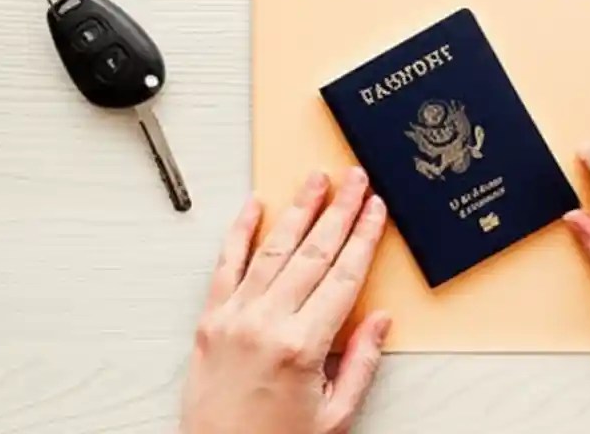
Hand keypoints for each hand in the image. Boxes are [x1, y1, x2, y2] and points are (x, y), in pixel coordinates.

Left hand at [180, 168, 390, 433]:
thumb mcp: (334, 415)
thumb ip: (360, 363)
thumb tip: (380, 320)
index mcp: (303, 346)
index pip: (344, 276)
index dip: (364, 238)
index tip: (377, 210)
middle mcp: (266, 324)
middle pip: (313, 253)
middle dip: (339, 211)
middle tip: (355, 179)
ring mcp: (234, 319)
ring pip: (273, 250)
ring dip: (298, 210)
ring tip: (315, 181)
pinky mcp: (210, 322)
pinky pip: (226, 266)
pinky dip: (240, 233)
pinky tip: (254, 207)